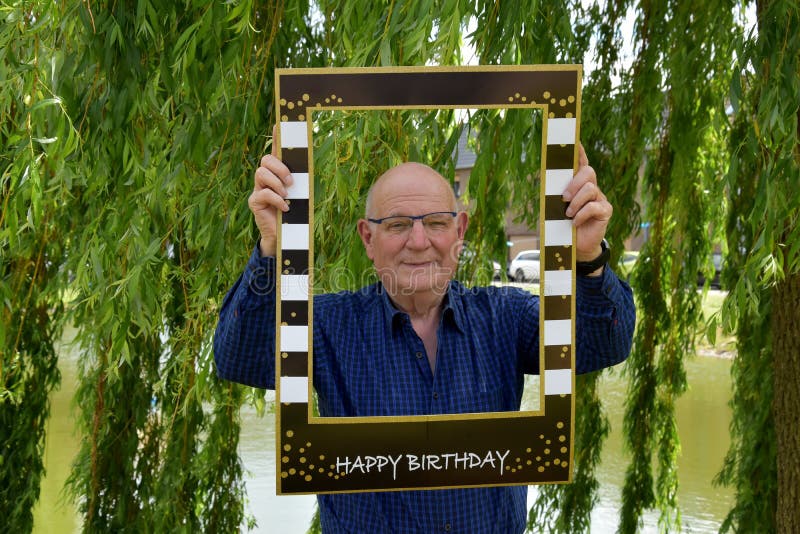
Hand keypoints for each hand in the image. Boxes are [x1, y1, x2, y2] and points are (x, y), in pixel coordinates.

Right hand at [248, 125, 293, 256]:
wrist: (282, 235)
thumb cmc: (291, 213)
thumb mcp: (297, 195)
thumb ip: (297, 183)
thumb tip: (303, 174)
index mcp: (277, 174)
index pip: (276, 152)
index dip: (276, 137)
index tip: (279, 124)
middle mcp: (265, 178)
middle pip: (265, 159)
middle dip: (279, 168)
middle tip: (291, 182)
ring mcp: (258, 189)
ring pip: (261, 173)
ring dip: (277, 183)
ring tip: (287, 196)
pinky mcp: (254, 201)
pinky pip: (263, 193)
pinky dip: (277, 199)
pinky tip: (284, 208)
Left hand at [562, 143, 611, 263]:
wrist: (576, 247)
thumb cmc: (563, 226)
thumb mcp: (554, 210)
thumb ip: (553, 196)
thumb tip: (545, 184)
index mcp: (578, 184)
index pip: (580, 164)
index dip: (579, 152)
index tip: (575, 141)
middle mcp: (591, 187)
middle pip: (588, 172)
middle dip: (574, 183)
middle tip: (563, 198)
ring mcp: (600, 198)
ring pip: (590, 188)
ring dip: (576, 201)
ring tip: (568, 214)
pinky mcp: (605, 211)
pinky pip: (594, 206)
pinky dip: (582, 214)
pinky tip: (576, 222)